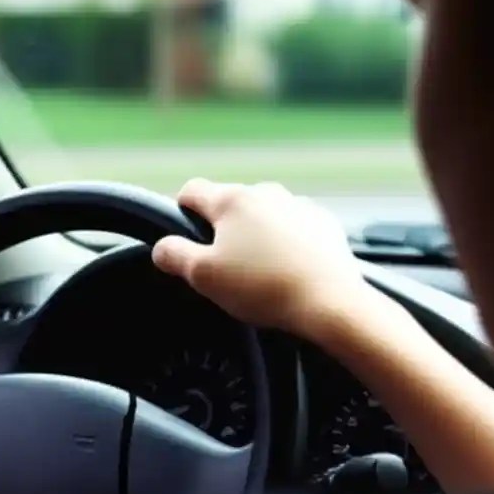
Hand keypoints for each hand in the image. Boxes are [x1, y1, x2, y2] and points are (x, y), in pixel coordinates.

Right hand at [151, 179, 367, 340]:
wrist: (331, 303)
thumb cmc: (264, 288)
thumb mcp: (204, 276)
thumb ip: (174, 256)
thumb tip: (162, 247)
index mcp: (232, 200)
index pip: (191, 191)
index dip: (181, 213)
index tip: (186, 240)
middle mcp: (265, 192)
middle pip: (229, 204)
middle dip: (222, 229)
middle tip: (224, 267)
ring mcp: (298, 205)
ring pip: (263, 214)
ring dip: (256, 234)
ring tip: (261, 272)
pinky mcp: (325, 223)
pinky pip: (294, 226)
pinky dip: (287, 242)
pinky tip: (289, 270)